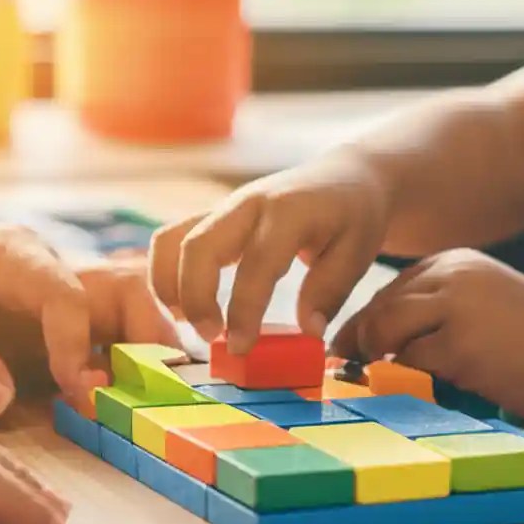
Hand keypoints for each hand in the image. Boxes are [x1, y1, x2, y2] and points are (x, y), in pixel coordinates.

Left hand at [0, 223, 174, 417]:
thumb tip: (3, 400)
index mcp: (14, 256)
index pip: (67, 294)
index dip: (76, 344)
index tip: (77, 390)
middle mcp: (47, 265)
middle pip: (122, 286)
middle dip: (147, 334)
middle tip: (160, 388)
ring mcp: (55, 290)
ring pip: (124, 306)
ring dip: (144, 347)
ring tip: (154, 395)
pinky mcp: (53, 318)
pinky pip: (104, 331)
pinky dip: (124, 359)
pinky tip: (129, 395)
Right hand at [149, 149, 390, 353]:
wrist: (345, 175)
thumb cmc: (353, 216)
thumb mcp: (358, 252)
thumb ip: (329, 291)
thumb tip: (307, 333)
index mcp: (288, 212)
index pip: (257, 263)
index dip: (244, 309)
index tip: (241, 348)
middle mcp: (247, 204)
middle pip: (197, 246)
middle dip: (194, 298)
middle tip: (210, 338)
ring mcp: (223, 208)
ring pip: (171, 239)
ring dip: (168, 285)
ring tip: (186, 322)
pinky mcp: (210, 217)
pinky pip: (170, 239)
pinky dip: (165, 274)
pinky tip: (182, 306)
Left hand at [335, 249, 523, 420]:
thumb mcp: (480, 306)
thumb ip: (432, 312)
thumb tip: (365, 345)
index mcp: (454, 262)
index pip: (388, 292)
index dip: (365, 326)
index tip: (353, 354)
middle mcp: (452, 275)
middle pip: (379, 309)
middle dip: (361, 345)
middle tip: (352, 375)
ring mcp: (457, 307)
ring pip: (387, 334)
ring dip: (384, 363)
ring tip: (396, 382)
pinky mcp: (461, 344)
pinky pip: (411, 364)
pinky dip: (412, 381)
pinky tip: (432, 390)